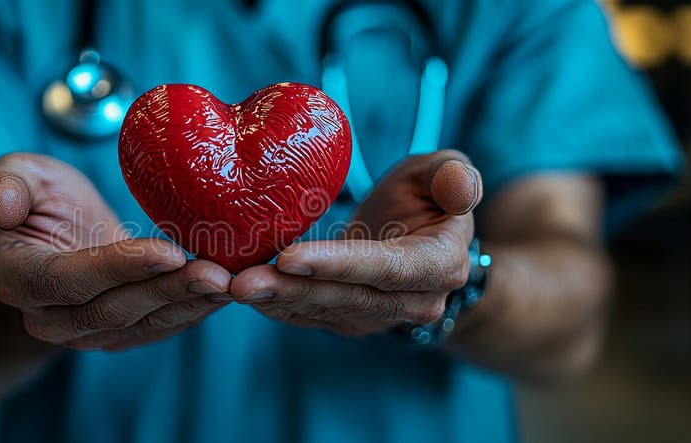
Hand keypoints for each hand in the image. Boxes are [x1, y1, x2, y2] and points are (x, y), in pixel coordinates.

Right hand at [0, 153, 230, 351]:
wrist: (54, 231)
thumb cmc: (36, 196)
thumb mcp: (16, 174)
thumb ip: (3, 184)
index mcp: (18, 278)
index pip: (71, 280)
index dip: (120, 268)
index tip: (169, 251)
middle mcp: (47, 319)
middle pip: (113, 310)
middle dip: (167, 291)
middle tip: (216, 273)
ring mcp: (82, 333)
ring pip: (141, 325)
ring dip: (187, 305)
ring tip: (228, 282)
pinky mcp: (116, 335)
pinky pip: (156, 329)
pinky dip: (191, 312)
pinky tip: (224, 294)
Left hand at [230, 150, 481, 336]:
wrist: (421, 238)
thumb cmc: (430, 196)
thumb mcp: (446, 173)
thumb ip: (454, 176)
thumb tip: (461, 188)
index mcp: (439, 265)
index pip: (386, 269)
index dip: (338, 265)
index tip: (290, 256)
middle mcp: (411, 303)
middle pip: (345, 298)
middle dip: (291, 290)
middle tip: (241, 281)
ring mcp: (377, 318)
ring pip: (320, 311)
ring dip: (273, 301)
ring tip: (229, 286)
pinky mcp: (346, 321)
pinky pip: (306, 316)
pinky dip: (271, 305)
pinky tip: (235, 292)